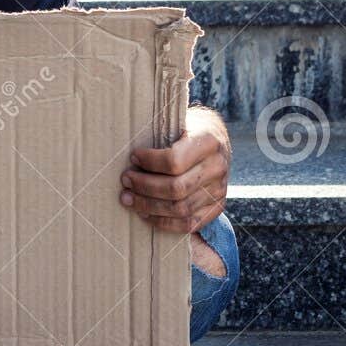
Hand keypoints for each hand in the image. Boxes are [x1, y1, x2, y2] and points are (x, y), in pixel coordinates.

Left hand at [119, 106, 229, 235]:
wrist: (216, 142)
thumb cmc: (188, 130)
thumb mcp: (179, 121)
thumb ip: (160, 134)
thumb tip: (129, 154)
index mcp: (209, 141)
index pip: (174, 160)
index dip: (149, 162)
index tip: (133, 158)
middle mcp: (218, 167)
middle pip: (176, 188)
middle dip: (144, 187)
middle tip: (125, 180)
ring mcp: (220, 190)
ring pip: (180, 209)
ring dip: (149, 206)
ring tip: (128, 198)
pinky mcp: (216, 207)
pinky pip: (188, 224)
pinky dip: (163, 222)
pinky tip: (145, 213)